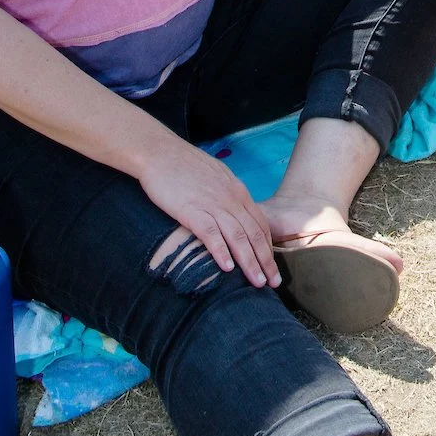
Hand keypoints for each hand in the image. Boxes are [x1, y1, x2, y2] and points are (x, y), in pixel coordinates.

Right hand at [137, 135, 279, 286]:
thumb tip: (235, 213)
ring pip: (238, 237)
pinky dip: (221, 251)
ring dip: (250, 262)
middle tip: (275, 283)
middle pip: (254, 233)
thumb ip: (228, 195)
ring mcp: (212, 204)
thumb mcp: (216, 177)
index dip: (269, 246)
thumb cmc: (185, 165)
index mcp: (237, 192)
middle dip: (266, 260)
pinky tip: (227, 268)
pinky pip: (211, 233)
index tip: (273, 266)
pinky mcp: (191, 210)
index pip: (260, 223)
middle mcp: (230, 199)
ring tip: (258, 282)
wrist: (160, 152)